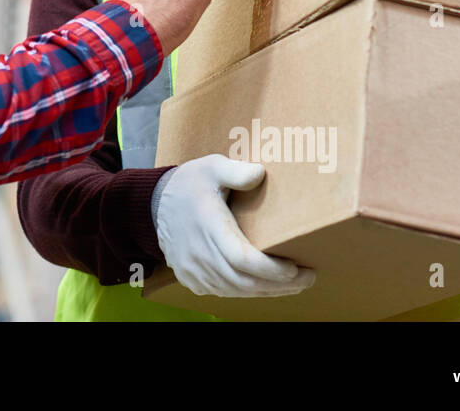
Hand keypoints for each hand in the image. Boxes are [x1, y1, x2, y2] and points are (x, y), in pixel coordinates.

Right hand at [153, 154, 314, 297]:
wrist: (153, 205)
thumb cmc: (188, 185)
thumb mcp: (211, 167)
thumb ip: (235, 171)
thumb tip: (260, 173)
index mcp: (209, 227)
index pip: (244, 260)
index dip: (273, 271)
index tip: (298, 268)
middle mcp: (201, 254)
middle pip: (245, 282)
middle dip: (280, 285)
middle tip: (307, 278)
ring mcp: (194, 270)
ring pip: (236, 291)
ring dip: (266, 291)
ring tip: (291, 284)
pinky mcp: (191, 278)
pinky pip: (223, 292)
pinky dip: (246, 292)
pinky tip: (263, 285)